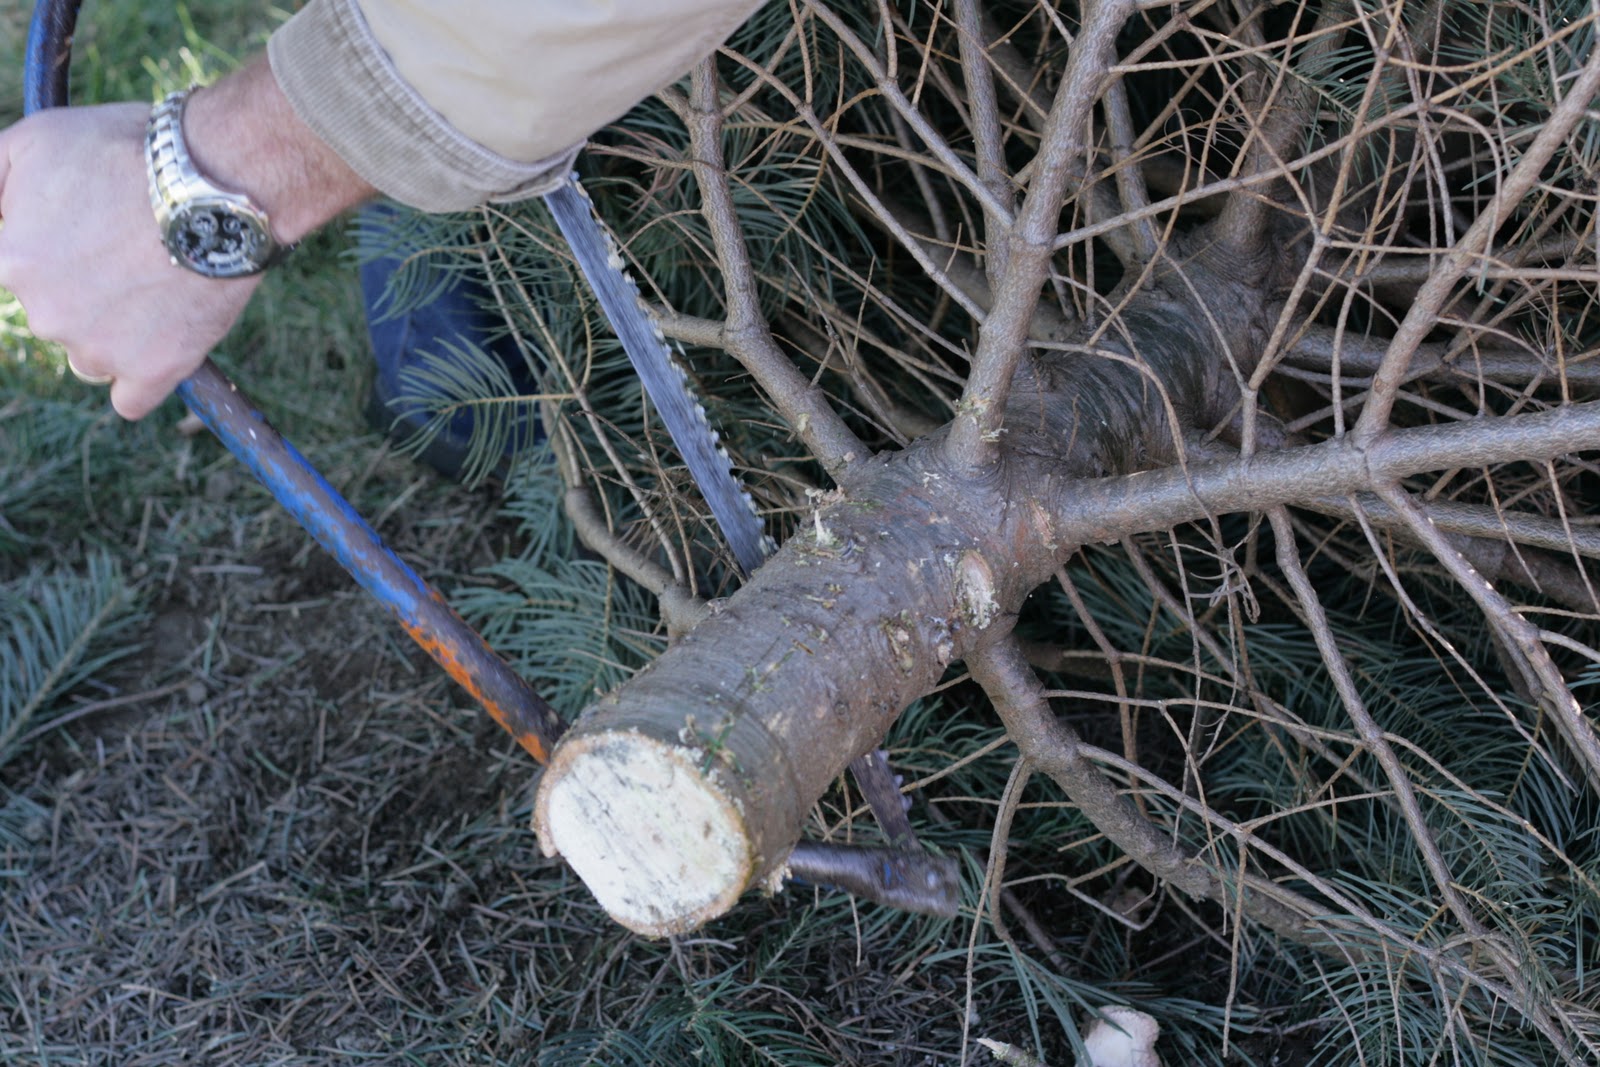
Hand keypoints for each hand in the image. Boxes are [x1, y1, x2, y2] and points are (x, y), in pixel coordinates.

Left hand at [0, 103, 261, 418]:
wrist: (219, 183)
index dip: (49, 252)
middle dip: (82, 288)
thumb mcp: (33, 140)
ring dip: (112, 331)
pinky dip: (140, 377)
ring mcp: (99, 350)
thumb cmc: (128, 152)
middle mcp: (45, 315)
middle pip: (54, 314)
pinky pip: (130, 399)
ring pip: (89, 354)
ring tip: (155, 286)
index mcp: (10, 262)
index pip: (17, 273)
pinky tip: (158, 343)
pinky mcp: (153, 371)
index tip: (84, 238)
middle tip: (130, 250)